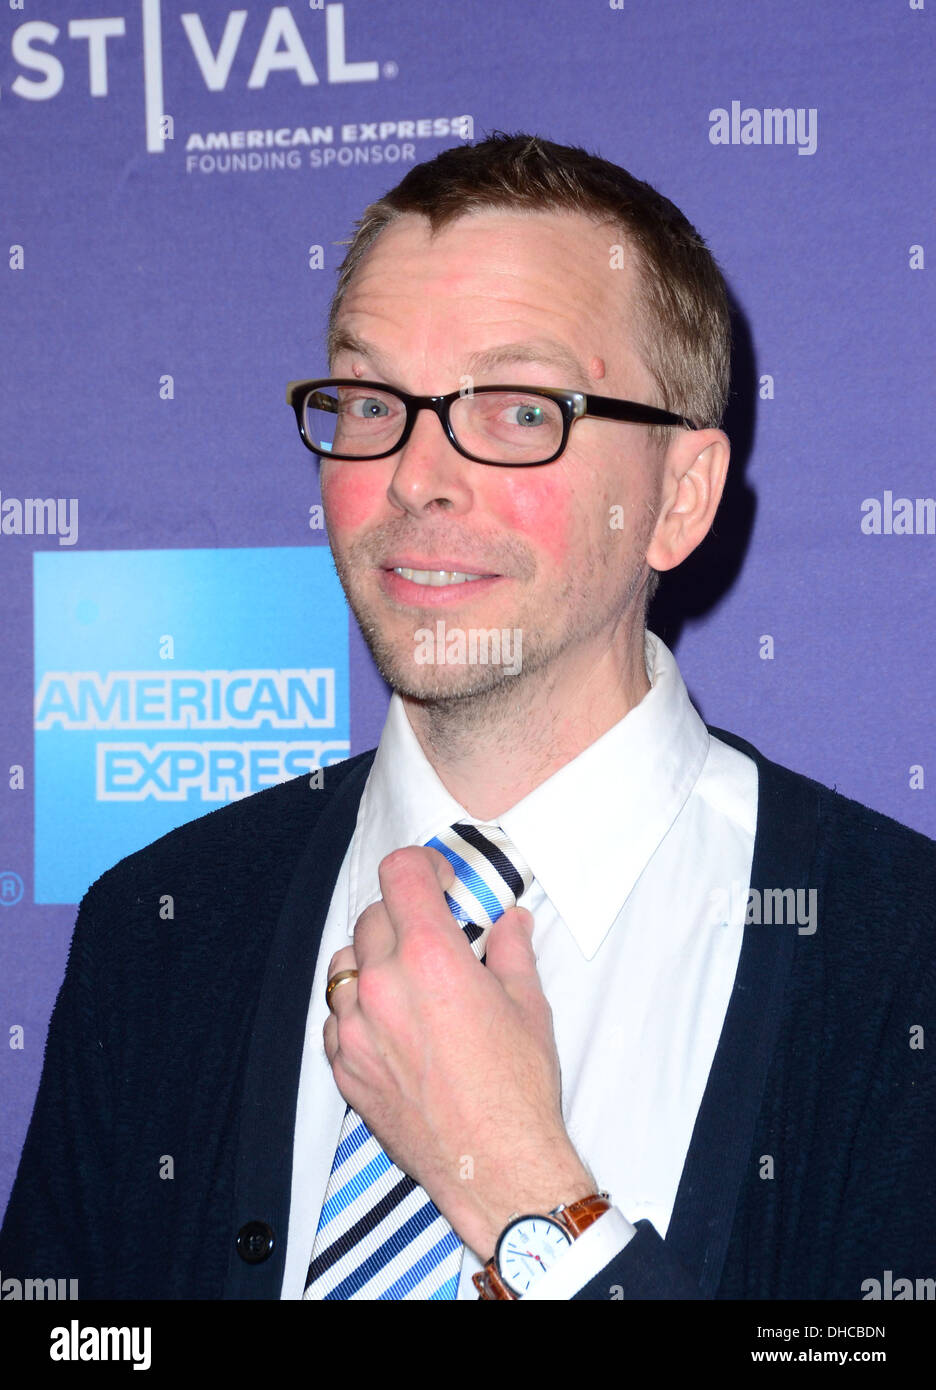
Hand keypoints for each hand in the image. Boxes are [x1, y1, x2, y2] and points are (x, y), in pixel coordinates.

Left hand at [323, 844, 594, 1256]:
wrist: (495, 1168)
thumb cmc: (517, 1089)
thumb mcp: (528, 1005)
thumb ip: (511, 950)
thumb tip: (510, 921)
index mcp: (430, 957)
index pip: (400, 873)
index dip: (422, 866)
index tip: (439, 881)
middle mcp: (382, 984)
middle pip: (374, 914)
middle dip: (404, 915)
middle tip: (435, 936)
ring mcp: (355, 1027)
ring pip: (345, 961)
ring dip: (373, 958)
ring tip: (407, 980)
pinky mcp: (343, 1065)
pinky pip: (334, 1015)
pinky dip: (357, 1007)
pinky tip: (390, 1023)